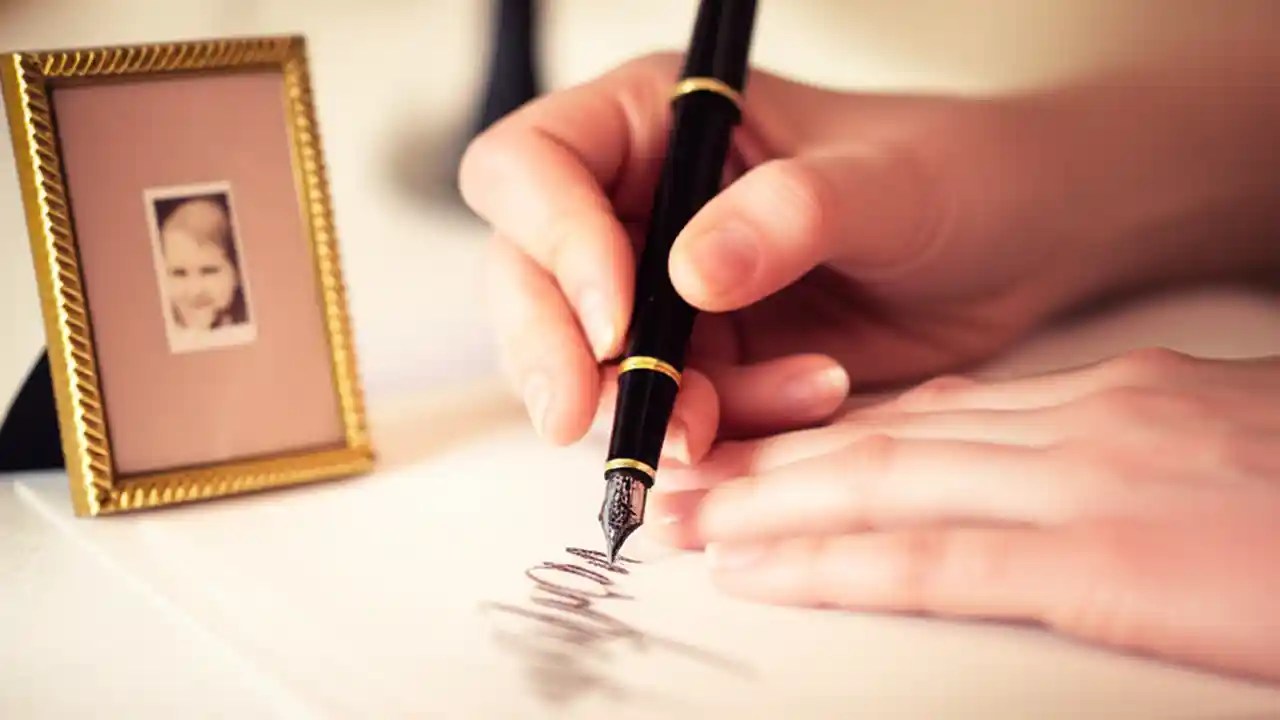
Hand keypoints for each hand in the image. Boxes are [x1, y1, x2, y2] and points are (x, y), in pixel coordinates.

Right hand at [460, 54, 1085, 455]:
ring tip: (753, 412)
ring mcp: (665, 295)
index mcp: (656, 122)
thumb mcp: (887, 182)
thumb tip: (688, 276)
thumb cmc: (956, 175)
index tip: (616, 322)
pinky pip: (672, 415)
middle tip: (595, 420)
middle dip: (557, 357)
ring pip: (590, 367)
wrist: (1020, 248)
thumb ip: (790, 215)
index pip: (533, 167)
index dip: (550, 242)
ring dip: (652, 409)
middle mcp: (640, 206)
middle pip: (527, 280)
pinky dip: (724, 433)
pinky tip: (810, 394)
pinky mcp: (705, 364)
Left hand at [651, 348, 1279, 683]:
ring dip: (770, 505)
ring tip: (687, 521)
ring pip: (883, 484)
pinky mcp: (1107, 559)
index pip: (933, 417)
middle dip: (771, 466)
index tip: (757, 458)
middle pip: (885, 440)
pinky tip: (764, 573)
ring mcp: (1089, 483)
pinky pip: (934, 558)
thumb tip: (1055, 501)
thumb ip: (1126, 465)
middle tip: (684, 482)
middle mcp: (1084, 422)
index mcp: (1113, 401)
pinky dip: (833, 563)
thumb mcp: (1220, 454)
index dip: (828, 440)